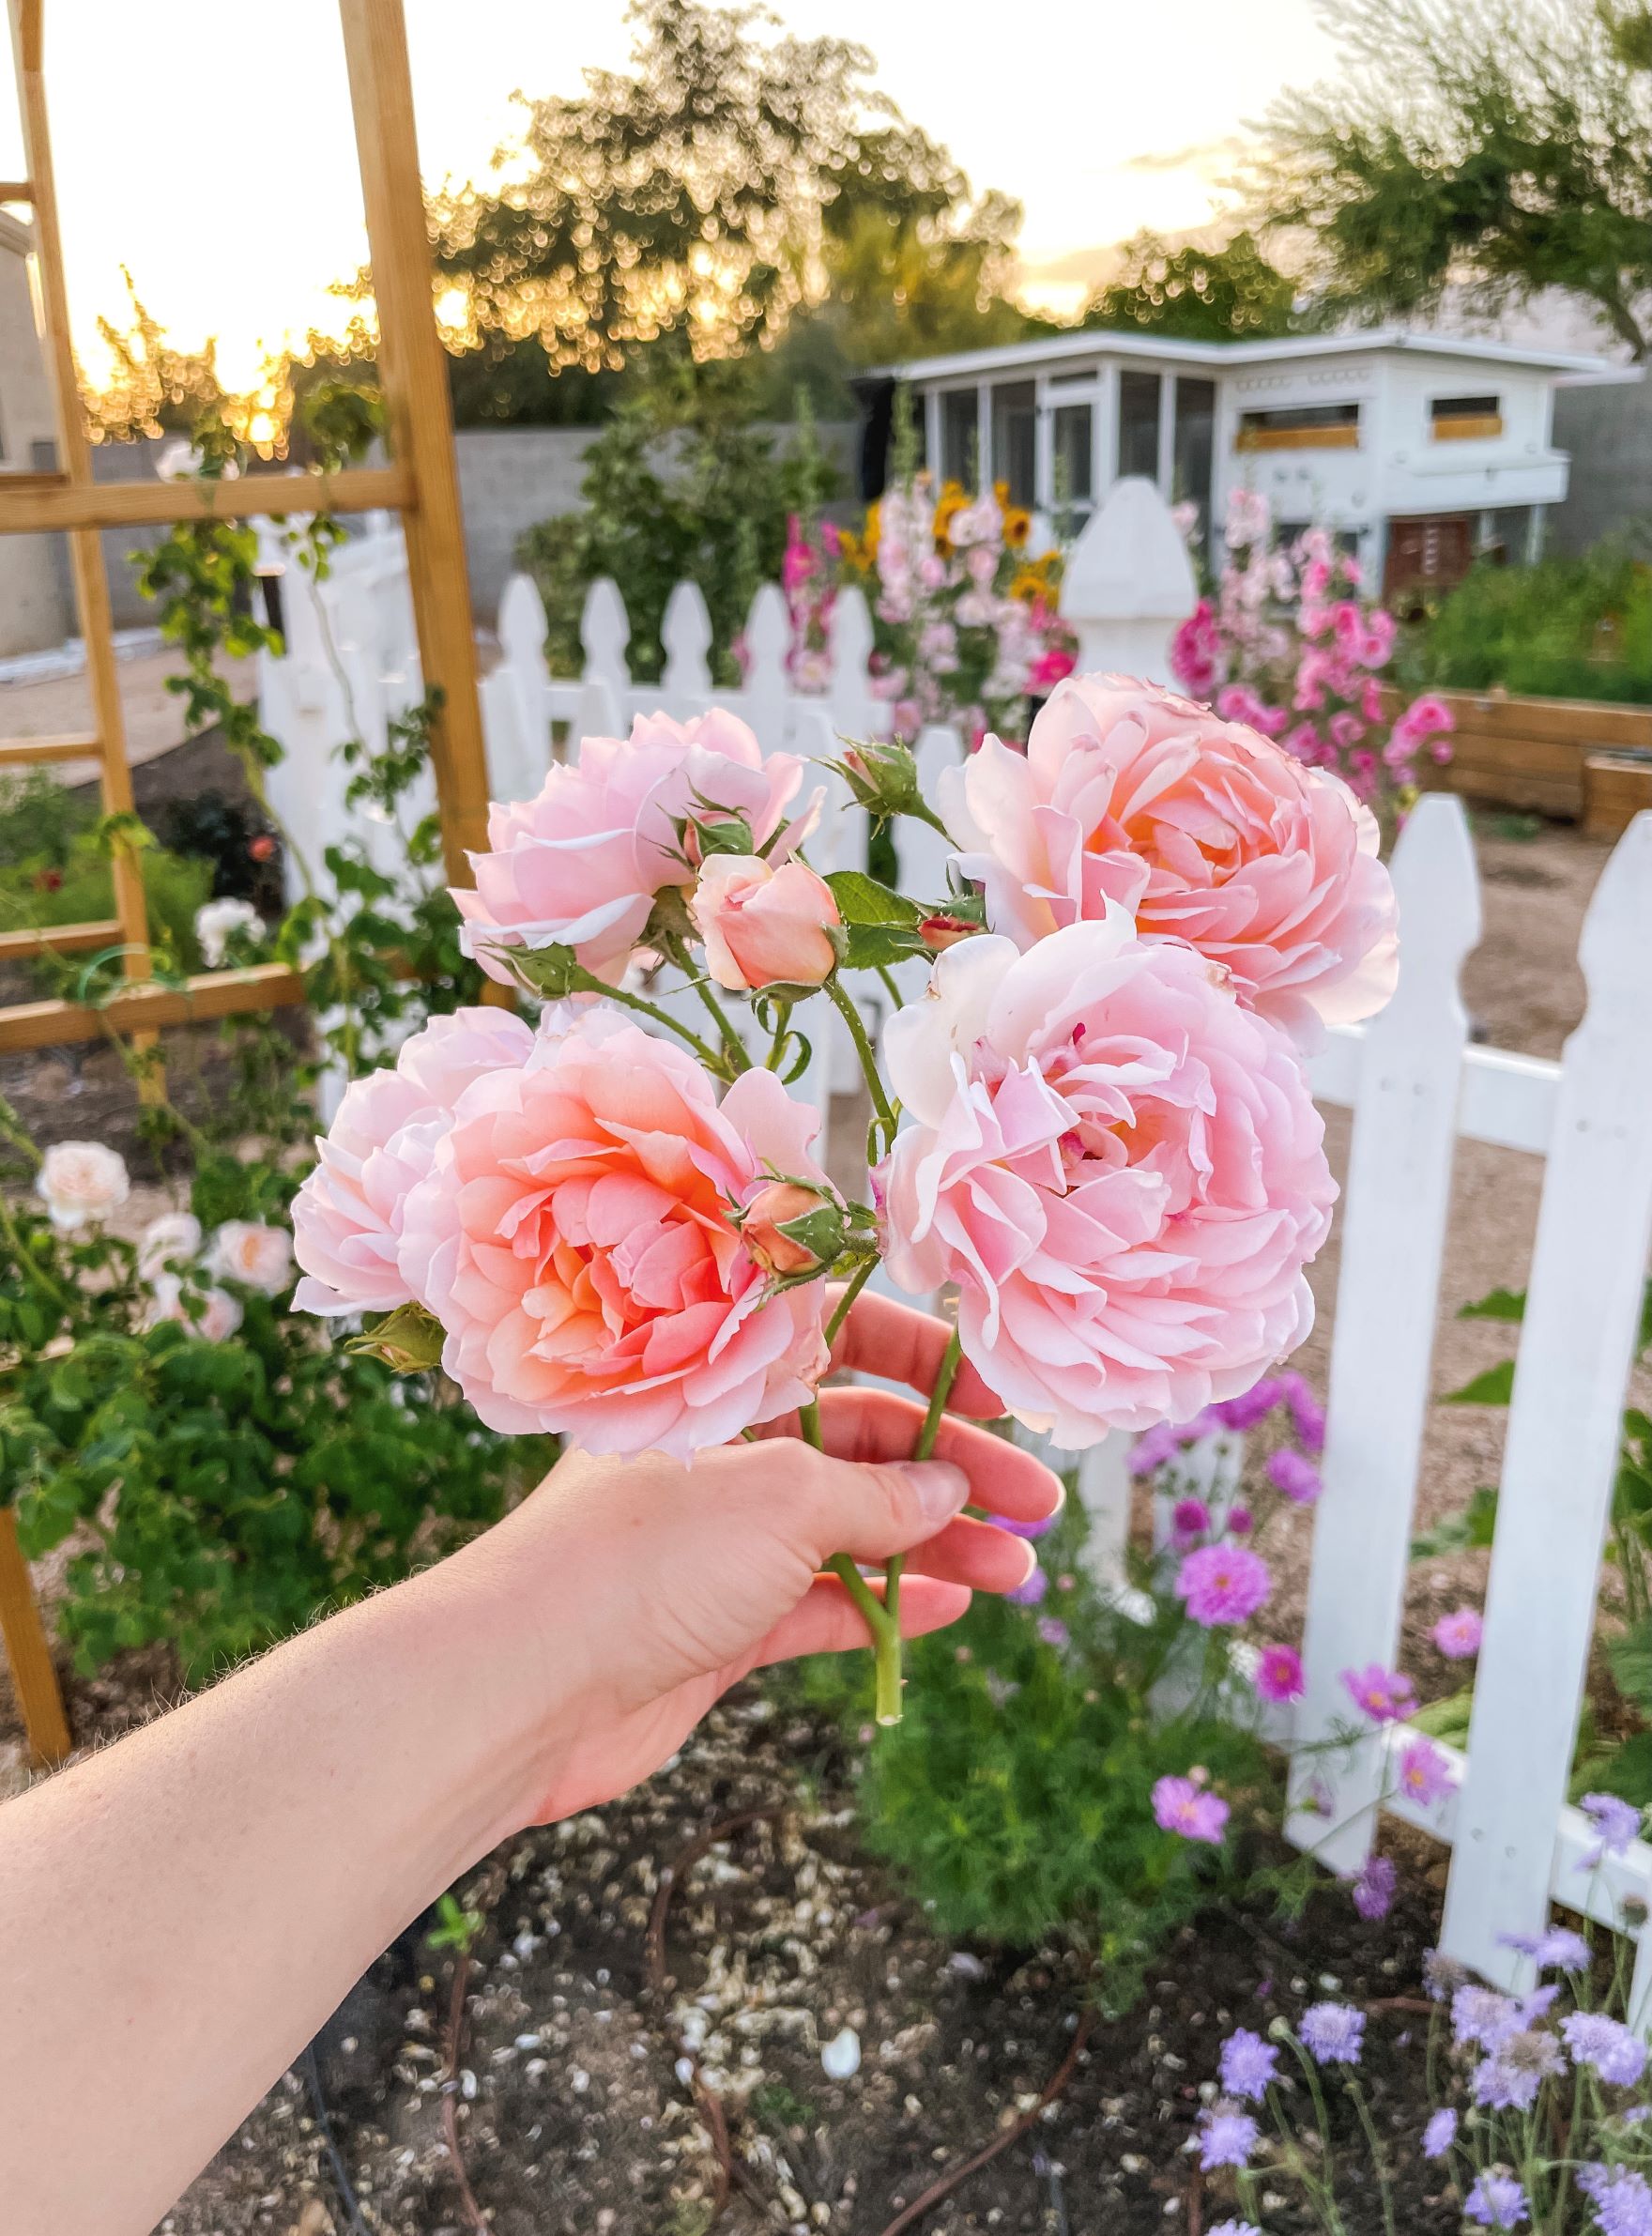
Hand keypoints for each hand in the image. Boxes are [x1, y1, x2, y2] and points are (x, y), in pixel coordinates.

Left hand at [474, 1291, 1060, 1825]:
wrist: (527, 1685)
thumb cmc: (647, 1558)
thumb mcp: (784, 1500)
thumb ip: (876, 1492)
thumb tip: (947, 1488)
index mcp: (723, 1383)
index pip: (838, 1338)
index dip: (922, 1360)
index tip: (998, 1395)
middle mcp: (723, 1451)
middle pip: (858, 1439)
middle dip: (952, 1467)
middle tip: (1036, 1505)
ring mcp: (720, 1540)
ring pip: (850, 1526)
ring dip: (935, 1543)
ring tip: (1017, 1569)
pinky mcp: (719, 1622)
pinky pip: (820, 1602)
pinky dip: (884, 1603)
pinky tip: (950, 1607)